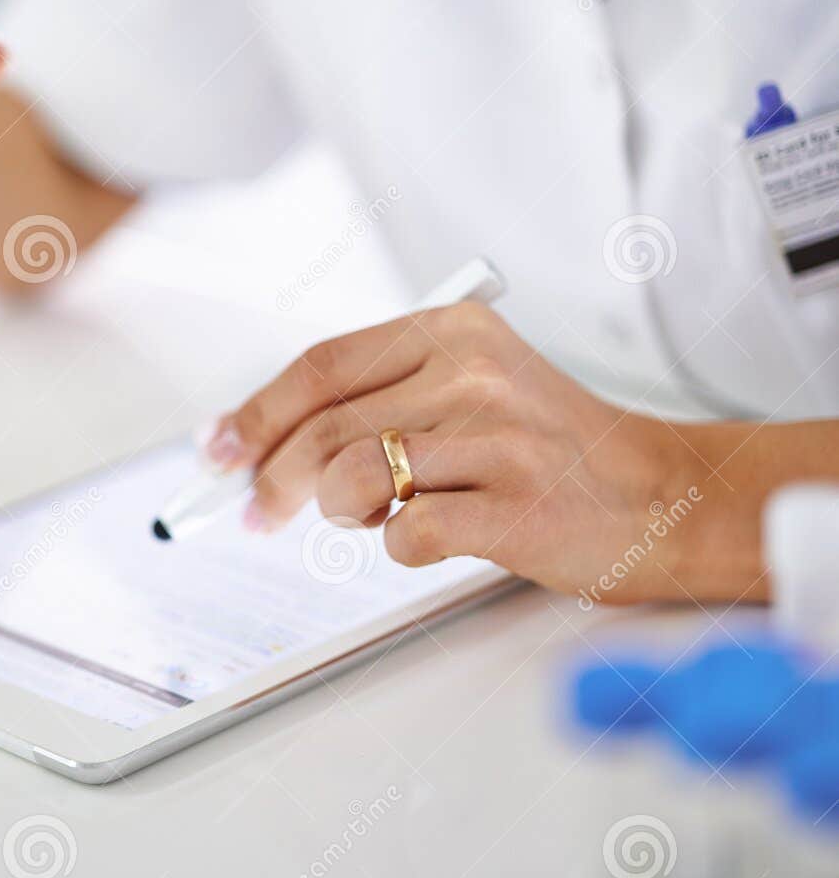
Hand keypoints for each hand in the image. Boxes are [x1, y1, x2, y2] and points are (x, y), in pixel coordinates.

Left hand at [207, 301, 711, 602]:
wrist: (660, 494)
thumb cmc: (547, 445)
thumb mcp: (469, 385)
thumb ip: (379, 396)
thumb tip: (261, 439)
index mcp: (451, 330)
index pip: (320, 366)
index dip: (255, 412)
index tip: (217, 449)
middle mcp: (471, 372)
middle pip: (323, 426)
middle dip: (271, 479)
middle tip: (256, 513)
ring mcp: (496, 438)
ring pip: (352, 478)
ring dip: (341, 511)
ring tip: (372, 514)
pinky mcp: (517, 507)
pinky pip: (407, 536)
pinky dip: (397, 547)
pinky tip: (431, 535)